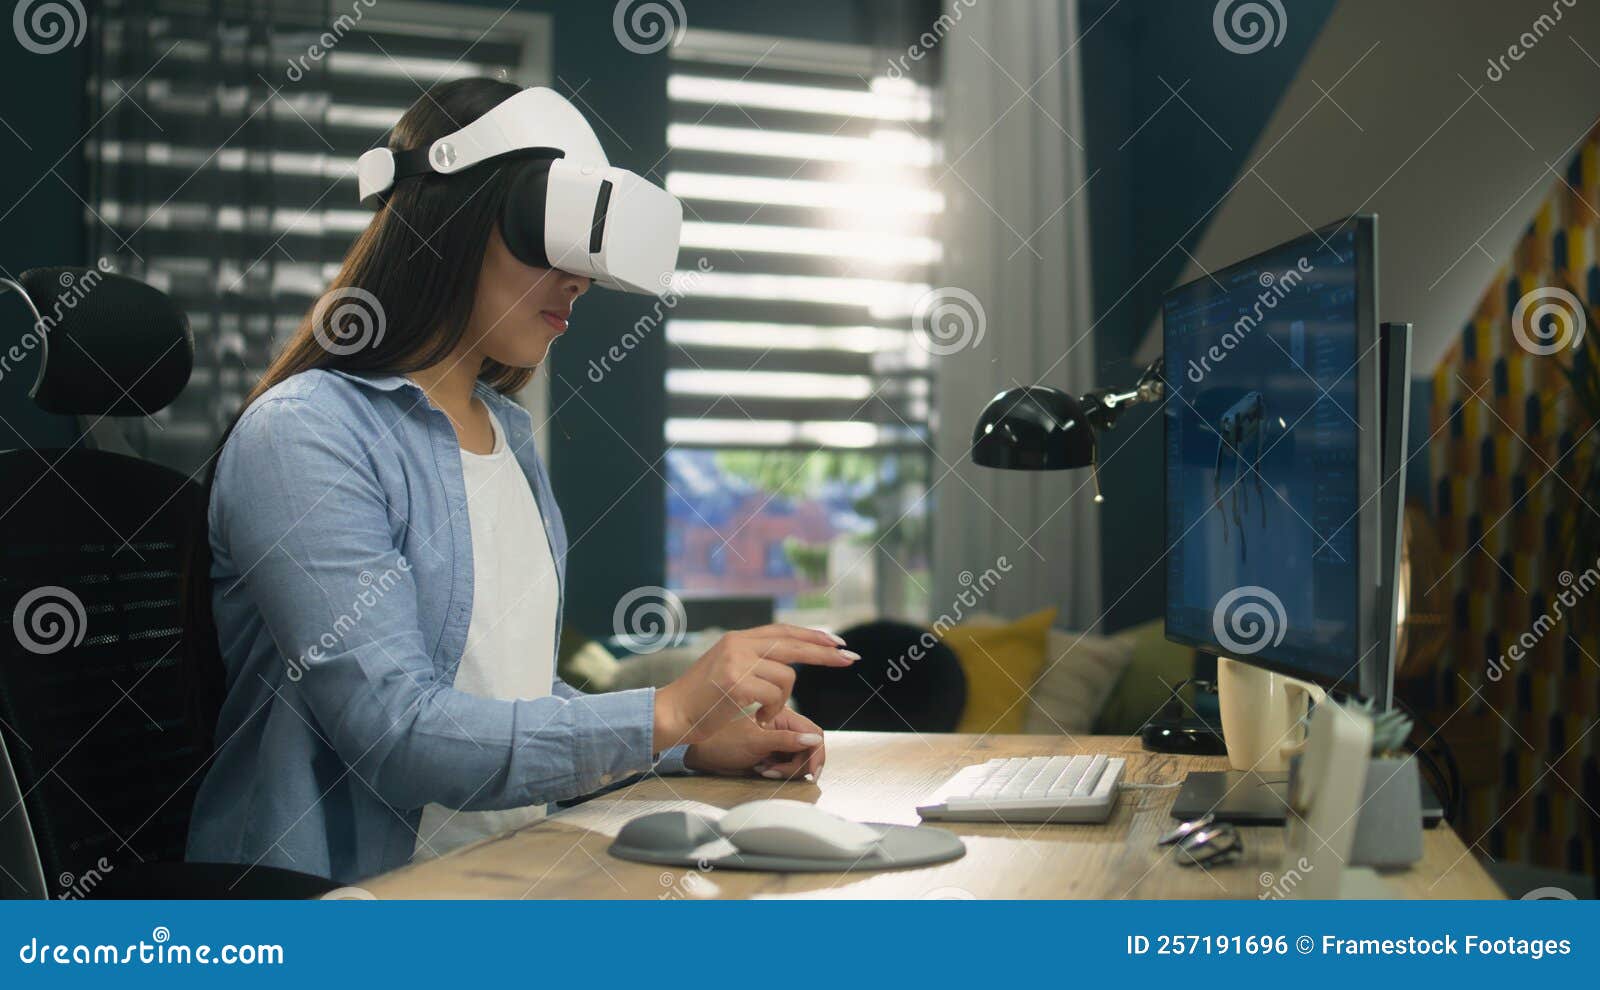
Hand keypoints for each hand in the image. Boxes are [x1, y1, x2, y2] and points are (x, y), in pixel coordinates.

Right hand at [653, 624, 854, 748]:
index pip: (783, 630)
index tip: (837, 642)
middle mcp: (738, 645)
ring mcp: (736, 663)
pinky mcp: (735, 684)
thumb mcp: (727, 668)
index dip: (812, 635)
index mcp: (737, 639)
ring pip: (786, 677)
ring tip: (765, 713)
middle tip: (850, 659)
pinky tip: (759, 719)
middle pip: (793, 644)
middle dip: (825, 653)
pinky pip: (773, 696)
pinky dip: (773, 711)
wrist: (672, 714)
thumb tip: (787, 660)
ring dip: (783, 701)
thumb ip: (754, 660)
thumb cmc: (701, 699)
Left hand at [684, 709, 826, 779]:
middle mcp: (783, 726)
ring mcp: (778, 740)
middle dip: (798, 765)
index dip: (816, 753)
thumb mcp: (755, 742)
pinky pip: (787, 765)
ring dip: (787, 770)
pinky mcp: (772, 753)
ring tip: (764, 770)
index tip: (812, 773)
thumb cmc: (721, 742)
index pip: (813, 733)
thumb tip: (814, 740)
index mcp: (782, 714)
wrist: (702, 753)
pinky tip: (762, 770)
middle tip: (778, 773)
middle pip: (809, 748)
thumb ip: (786, 741)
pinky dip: (779, 772)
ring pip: (799, 759)